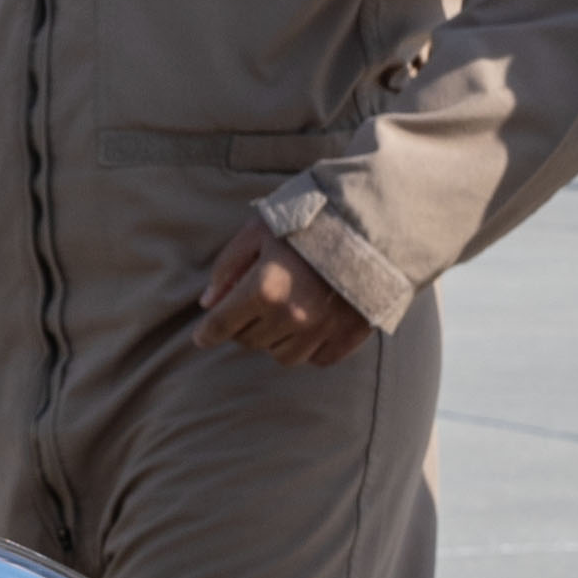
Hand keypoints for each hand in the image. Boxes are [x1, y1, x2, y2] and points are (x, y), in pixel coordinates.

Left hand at [192, 220, 373, 367]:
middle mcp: (291, 315)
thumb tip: (209, 303)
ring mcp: (321, 330)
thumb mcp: (260, 230)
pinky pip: (315, 358)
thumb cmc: (311, 219)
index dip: (207, 333)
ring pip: (280, 355)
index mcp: (264, 287)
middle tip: (252, 305)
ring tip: (284, 311)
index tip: (202, 336)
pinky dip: (307, 345)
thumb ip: (228, 267)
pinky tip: (310, 322)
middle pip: (249, 341)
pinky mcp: (347, 337)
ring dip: (275, 338)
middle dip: (243, 325)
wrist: (375, 222)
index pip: (221, 325)